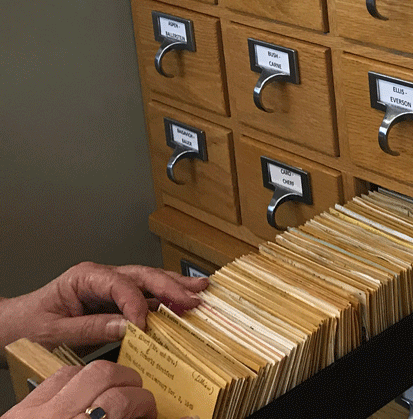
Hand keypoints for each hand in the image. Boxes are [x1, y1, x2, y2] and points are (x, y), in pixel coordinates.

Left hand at [0, 262, 207, 351]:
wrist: (12, 329)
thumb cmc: (27, 326)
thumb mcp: (54, 332)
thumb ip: (92, 328)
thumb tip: (128, 326)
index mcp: (84, 277)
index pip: (120, 284)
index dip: (136, 304)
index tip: (145, 325)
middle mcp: (100, 277)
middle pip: (142, 276)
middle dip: (170, 286)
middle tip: (193, 298)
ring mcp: (109, 288)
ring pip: (148, 282)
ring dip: (174, 287)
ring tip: (199, 291)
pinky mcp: (114, 301)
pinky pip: (144, 297)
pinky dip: (165, 300)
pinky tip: (183, 302)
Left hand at [2, 362, 158, 418]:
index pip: (123, 402)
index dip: (145, 405)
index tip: (149, 415)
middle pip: (103, 376)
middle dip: (130, 384)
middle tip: (136, 401)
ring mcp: (34, 412)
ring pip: (79, 371)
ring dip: (104, 378)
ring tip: (112, 394)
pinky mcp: (20, 411)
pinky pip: (55, 378)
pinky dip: (76, 381)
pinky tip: (84, 394)